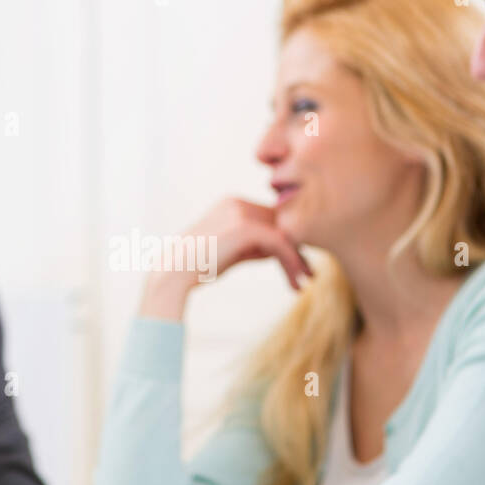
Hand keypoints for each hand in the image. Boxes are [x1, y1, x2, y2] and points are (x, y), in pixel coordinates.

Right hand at [139, 197, 312, 319]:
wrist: (174, 271)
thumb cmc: (199, 266)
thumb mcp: (232, 251)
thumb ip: (255, 245)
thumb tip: (282, 251)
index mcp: (233, 204)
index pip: (272, 219)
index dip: (289, 241)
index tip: (301, 265)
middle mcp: (238, 202)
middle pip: (281, 224)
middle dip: (298, 250)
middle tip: (310, 275)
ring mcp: (241, 212)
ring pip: (283, 234)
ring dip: (297, 260)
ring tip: (305, 282)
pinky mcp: (245, 227)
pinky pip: (279, 243)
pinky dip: (291, 262)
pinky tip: (296, 281)